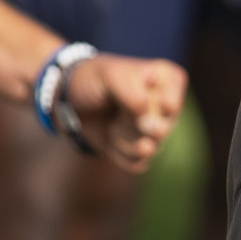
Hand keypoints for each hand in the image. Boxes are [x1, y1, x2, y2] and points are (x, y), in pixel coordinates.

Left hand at [62, 53, 188, 172]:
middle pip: (160, 130)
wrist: (70, 100)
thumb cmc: (93, 80)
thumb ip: (134, 94)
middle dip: (129, 123)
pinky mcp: (143, 152)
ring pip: (149, 149)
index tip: (127, 90)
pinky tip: (110, 137)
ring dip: (121, 138)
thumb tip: (148, 124)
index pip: (170, 106)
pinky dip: (117, 153)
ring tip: (111, 121)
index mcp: (168, 80)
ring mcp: (158, 132)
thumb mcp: (110, 75)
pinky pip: (138, 164)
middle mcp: (169, 107)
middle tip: (116, 108)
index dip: (145, 104)